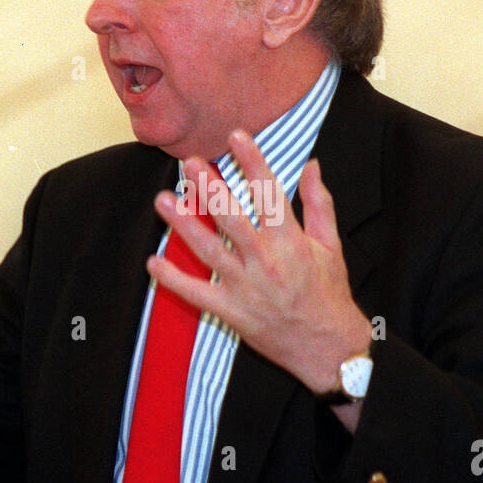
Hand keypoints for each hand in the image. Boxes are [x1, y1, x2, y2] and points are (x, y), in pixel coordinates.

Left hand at [147, 129, 370, 398]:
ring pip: (209, 251)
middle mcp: (265, 262)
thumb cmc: (328, 293)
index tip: (237, 136)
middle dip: (209, 189)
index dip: (253, 163)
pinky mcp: (232, 312)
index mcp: (291, 242)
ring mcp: (245, 288)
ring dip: (184, 225)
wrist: (327, 346)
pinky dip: (173, 280)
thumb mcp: (330, 246)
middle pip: (232, 219)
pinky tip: (152, 263)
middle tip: (189, 164)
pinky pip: (197, 294)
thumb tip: (311, 165)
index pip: (270, 194)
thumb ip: (318, 203)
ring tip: (164, 201)